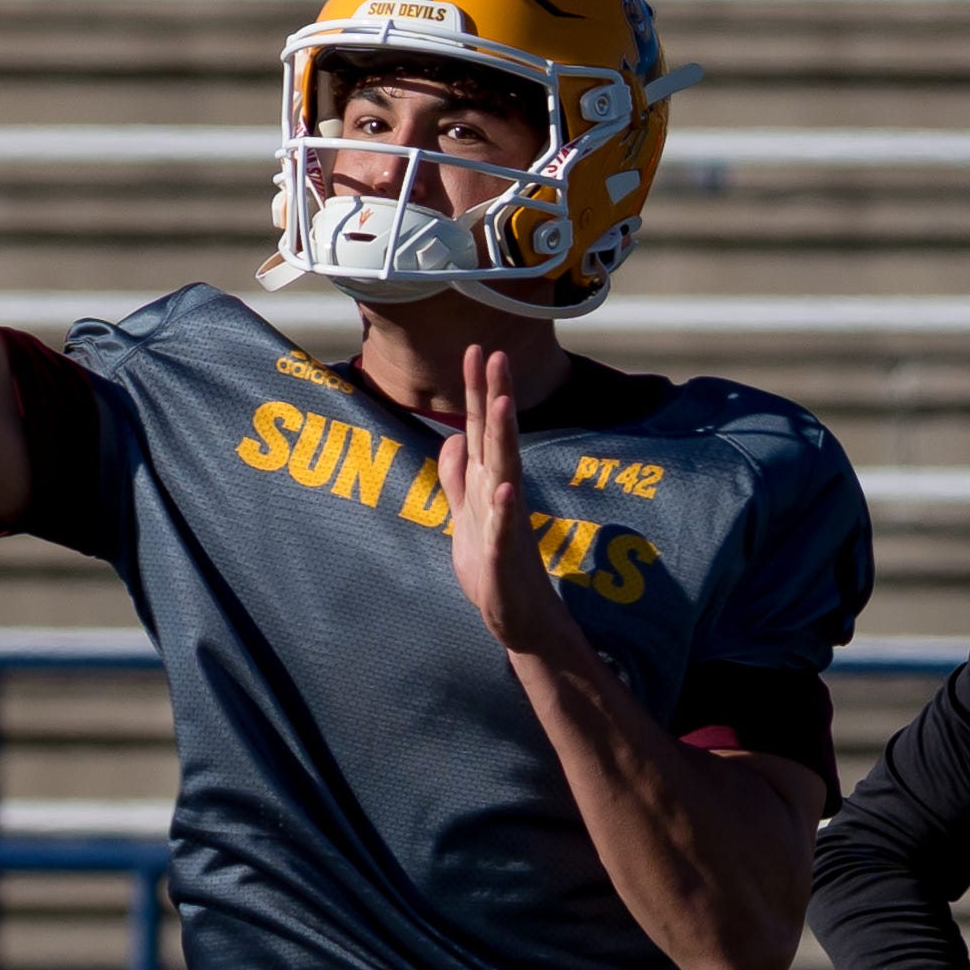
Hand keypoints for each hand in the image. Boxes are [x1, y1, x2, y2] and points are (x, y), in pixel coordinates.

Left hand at [442, 346, 577, 654]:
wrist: (518, 620)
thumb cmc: (493, 568)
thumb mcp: (464, 516)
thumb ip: (456, 478)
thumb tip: (451, 437)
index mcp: (488, 485)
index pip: (480, 430)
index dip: (477, 392)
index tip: (477, 350)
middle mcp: (501, 496)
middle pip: (495, 439)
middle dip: (493, 397)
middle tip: (494, 353)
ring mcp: (507, 525)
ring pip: (504, 474)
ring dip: (503, 440)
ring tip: (502, 404)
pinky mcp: (506, 560)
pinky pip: (506, 531)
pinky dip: (505, 509)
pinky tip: (506, 488)